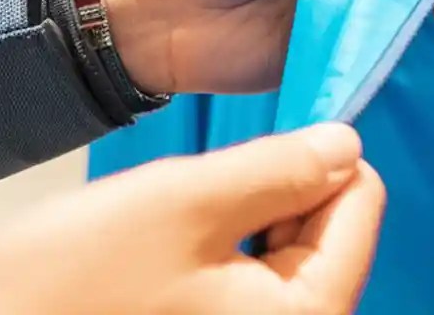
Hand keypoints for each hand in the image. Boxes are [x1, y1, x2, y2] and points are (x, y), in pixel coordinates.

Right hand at [0, 124, 383, 314]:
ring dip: (244, 218)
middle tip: (202, 199)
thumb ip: (279, 168)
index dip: (319, 159)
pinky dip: (223, 246)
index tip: (264, 149)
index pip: (361, 205)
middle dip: (274, 194)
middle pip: (329, 228)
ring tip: (178, 230)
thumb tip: (346, 144)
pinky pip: (252, 276)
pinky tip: (173, 251)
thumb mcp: (187, 201)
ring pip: (289, 247)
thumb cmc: (72, 288)